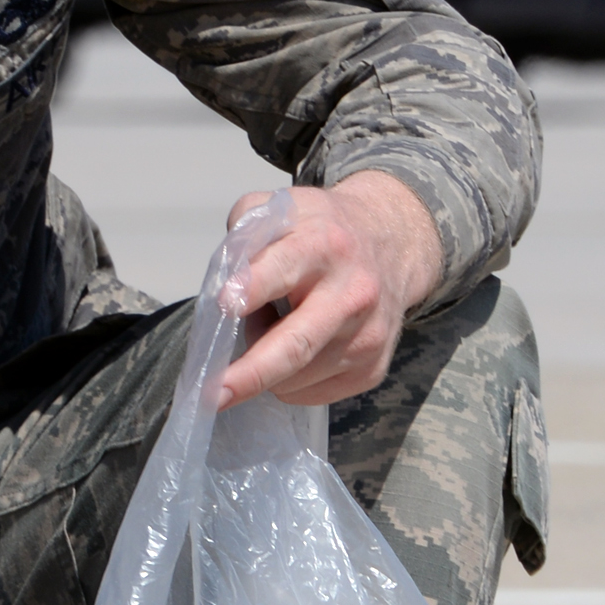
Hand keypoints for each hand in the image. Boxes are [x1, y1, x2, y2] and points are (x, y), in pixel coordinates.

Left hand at [214, 174, 443, 410]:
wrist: (392, 243)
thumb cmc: (321, 231)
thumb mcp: (279, 210)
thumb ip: (242, 236)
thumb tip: (218, 288)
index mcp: (321, 246)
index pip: (282, 267)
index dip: (250, 288)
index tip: (224, 306)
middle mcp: (351, 293)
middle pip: (295, 345)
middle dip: (250, 374)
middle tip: (213, 394)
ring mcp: (366, 336)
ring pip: (294, 379)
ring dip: (263, 366)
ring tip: (273, 327)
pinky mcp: (371, 369)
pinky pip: (309, 394)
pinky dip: (286, 381)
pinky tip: (296, 345)